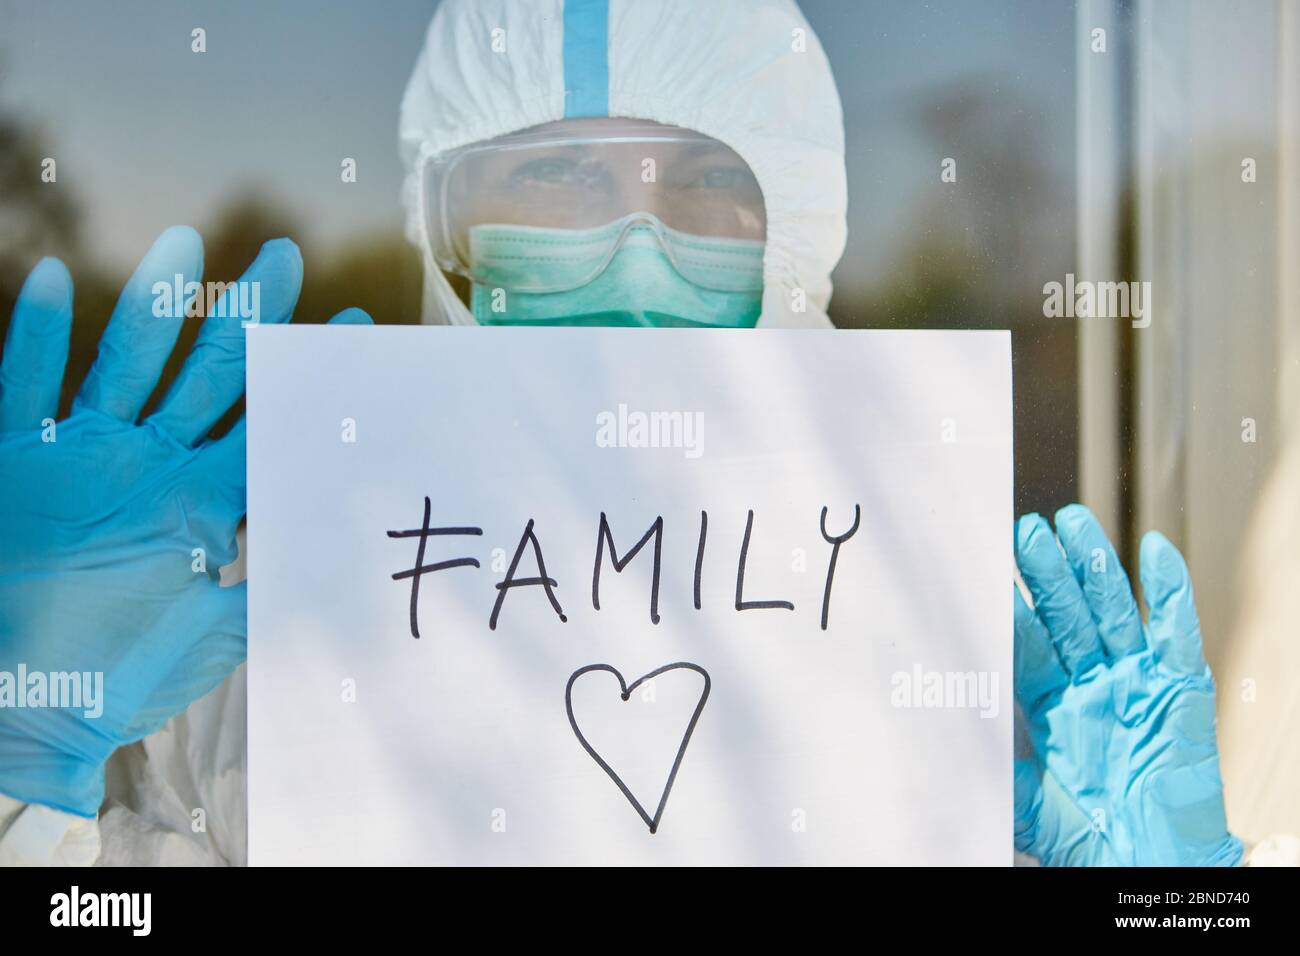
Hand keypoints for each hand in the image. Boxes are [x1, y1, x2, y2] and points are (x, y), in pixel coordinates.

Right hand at [0, 227, 370, 816]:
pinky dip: (32, 337)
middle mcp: (148, 470)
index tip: (355, 336)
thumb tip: (348, 563)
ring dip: (151, 309)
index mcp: (198, 505)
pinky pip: (22, 389)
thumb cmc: (112, 679)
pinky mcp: (17, 464)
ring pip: (123, 367)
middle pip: (206, 379)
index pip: (268, 430)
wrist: (16, 706)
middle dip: (246, 319)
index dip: (309, 386)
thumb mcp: (211, 638)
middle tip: (284, 257)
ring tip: (186, 242)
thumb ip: (274, 591)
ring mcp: (83, 460)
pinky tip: (51, 279)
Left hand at [1012, 504, 1241, 865]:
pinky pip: (1175, 633)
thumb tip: (943, 753)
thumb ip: (997, 775)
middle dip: (1045, 574)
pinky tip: (1151, 551)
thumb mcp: (1032, 806)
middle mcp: (1092, 682)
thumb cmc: (1093, 835)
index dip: (1009, 610)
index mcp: (1053, 703)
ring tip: (1071, 523)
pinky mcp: (1180, 688)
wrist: (1151, 863)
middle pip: (1066, 616)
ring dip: (1094, 567)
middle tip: (1023, 530)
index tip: (984, 569)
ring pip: (1112, 612)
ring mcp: (1136, 680)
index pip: (1027, 643)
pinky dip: (1167, 592)